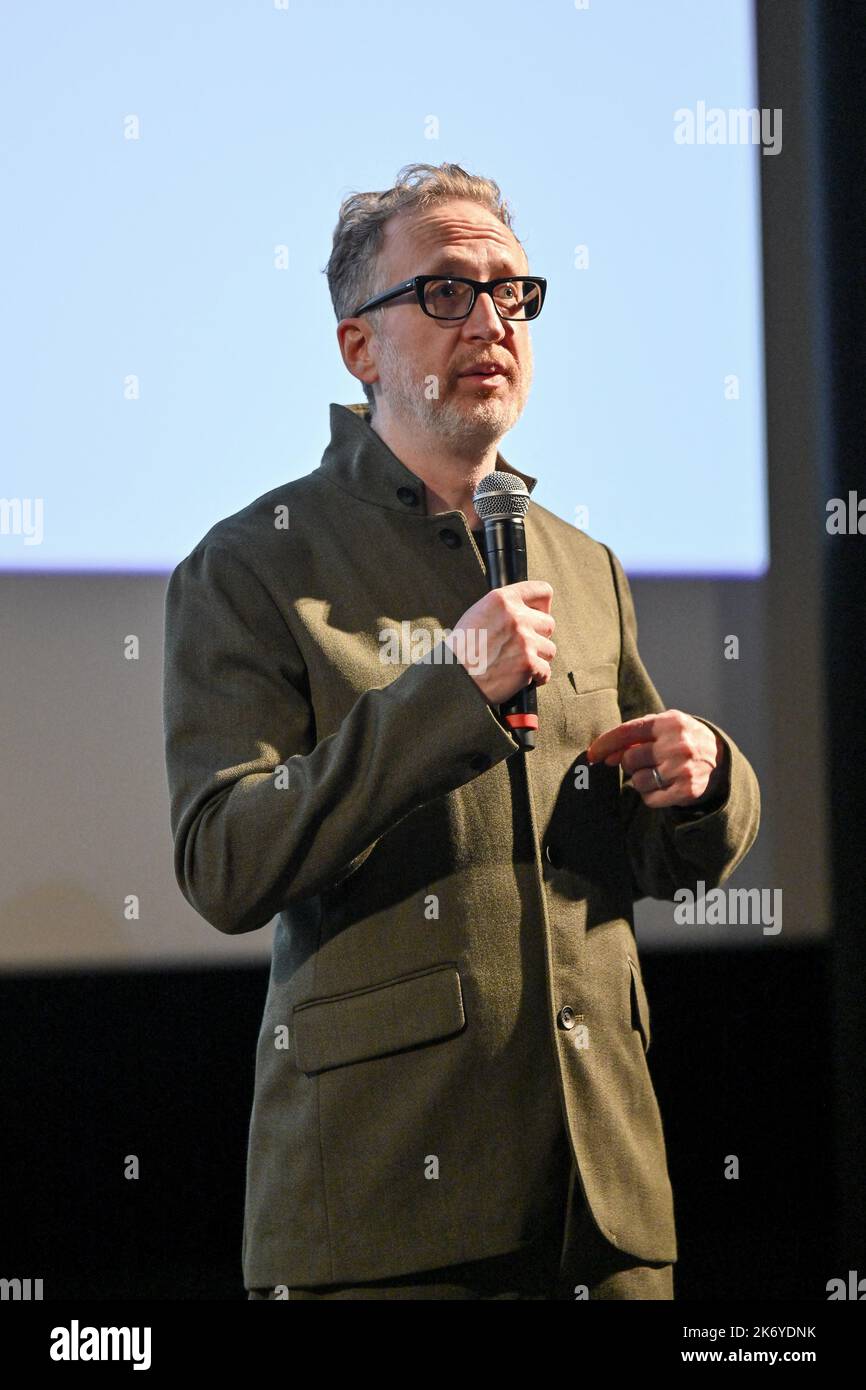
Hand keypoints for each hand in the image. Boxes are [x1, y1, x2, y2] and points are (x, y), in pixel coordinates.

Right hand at [448, 580, 555, 704]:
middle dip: (538, 637)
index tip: (538, 617)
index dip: (543, 606)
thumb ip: (505, 609)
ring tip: (516, 664)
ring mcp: (524, 640)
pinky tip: (519, 677)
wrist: (453, 676)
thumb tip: (527, 611)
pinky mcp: (528, 663)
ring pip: (549, 649)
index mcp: (503, 599)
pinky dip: (536, 677)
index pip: (542, 591)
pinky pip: (545, 671)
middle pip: (549, 624)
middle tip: (520, 648)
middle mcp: (516, 616)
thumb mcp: (479, 614)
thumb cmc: (462, 649)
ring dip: (537, 658)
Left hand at [586, 709, 726, 807]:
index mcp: (668, 722)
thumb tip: (606, 756)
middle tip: (645, 762)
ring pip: (638, 781)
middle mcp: (677, 744)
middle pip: (630, 759)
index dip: (605, 744)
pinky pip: (650, 798)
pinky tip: (664, 786)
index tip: (592, 754)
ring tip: (658, 773)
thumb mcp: (661, 730)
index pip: (627, 732)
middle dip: (630, 763)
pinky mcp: (687, 790)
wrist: (718, 757)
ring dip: (641, 780)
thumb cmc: (679, 740)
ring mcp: (683, 768)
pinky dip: (651, 796)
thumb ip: (633, 738)